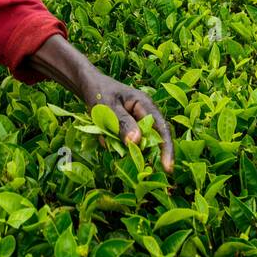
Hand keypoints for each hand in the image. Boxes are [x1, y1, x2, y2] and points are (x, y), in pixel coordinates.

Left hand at [28, 34, 175, 172]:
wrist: (88, 84)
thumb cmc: (98, 92)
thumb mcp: (108, 106)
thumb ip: (122, 123)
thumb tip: (137, 141)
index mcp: (145, 105)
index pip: (161, 128)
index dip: (166, 148)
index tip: (167, 167)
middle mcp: (146, 113)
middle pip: (155, 138)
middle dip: (148, 155)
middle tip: (141, 171)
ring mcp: (138, 121)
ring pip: (140, 143)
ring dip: (129, 151)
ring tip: (114, 149)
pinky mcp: (129, 128)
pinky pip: (128, 142)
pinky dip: (118, 145)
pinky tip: (104, 139)